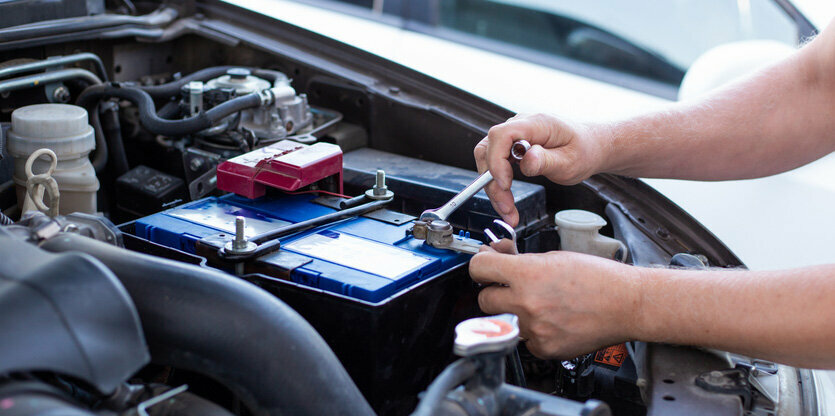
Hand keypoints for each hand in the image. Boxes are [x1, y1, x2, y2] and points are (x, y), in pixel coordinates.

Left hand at [469, 247, 642, 358]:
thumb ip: (521, 261)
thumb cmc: (598, 278)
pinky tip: (551, 320)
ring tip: (539, 304)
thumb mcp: (554, 257)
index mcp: (527, 275)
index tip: (486, 267)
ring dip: (514, 312)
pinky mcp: (544, 348)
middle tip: (511, 287)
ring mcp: (534, 329)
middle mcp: (526, 303)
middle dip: (495, 291)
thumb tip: (498, 256)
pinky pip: (524, 340)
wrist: (627, 304)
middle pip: (484, 299)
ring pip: (504, 321)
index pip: (479, 269)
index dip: (481, 265)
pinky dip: (533, 332)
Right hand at [474, 114, 609, 225]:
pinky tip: (506, 201)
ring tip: (507, 210)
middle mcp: (521, 126)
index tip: (505, 184)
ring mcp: (514, 136)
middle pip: (488, 149)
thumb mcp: (570, 161)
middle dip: (492, 181)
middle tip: (505, 206)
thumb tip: (527, 159)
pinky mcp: (512, 147)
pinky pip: (495, 164)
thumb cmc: (583, 150)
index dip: (497, 160)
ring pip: (488, 159)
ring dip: (492, 187)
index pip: (502, 135)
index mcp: (536, 124)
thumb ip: (547, 161)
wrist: (589, 147)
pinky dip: (497, 185)